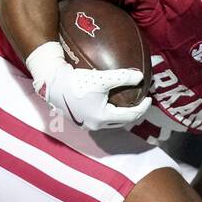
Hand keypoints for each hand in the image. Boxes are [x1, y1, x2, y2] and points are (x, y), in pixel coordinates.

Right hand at [25, 41, 150, 131]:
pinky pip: (100, 118)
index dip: (142, 108)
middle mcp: (95, 125)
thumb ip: (122, 77)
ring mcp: (87, 124)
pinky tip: (110, 101)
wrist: (52, 84)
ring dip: (121, 114)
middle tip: (141, 102)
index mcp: (103, 118)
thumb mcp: (102, 78)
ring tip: (127, 103)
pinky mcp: (80, 120)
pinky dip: (109, 112)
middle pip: (121, 122)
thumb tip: (140, 76)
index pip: (130, 116)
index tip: (149, 98)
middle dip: (133, 113)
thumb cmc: (76, 82)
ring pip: (110, 122)